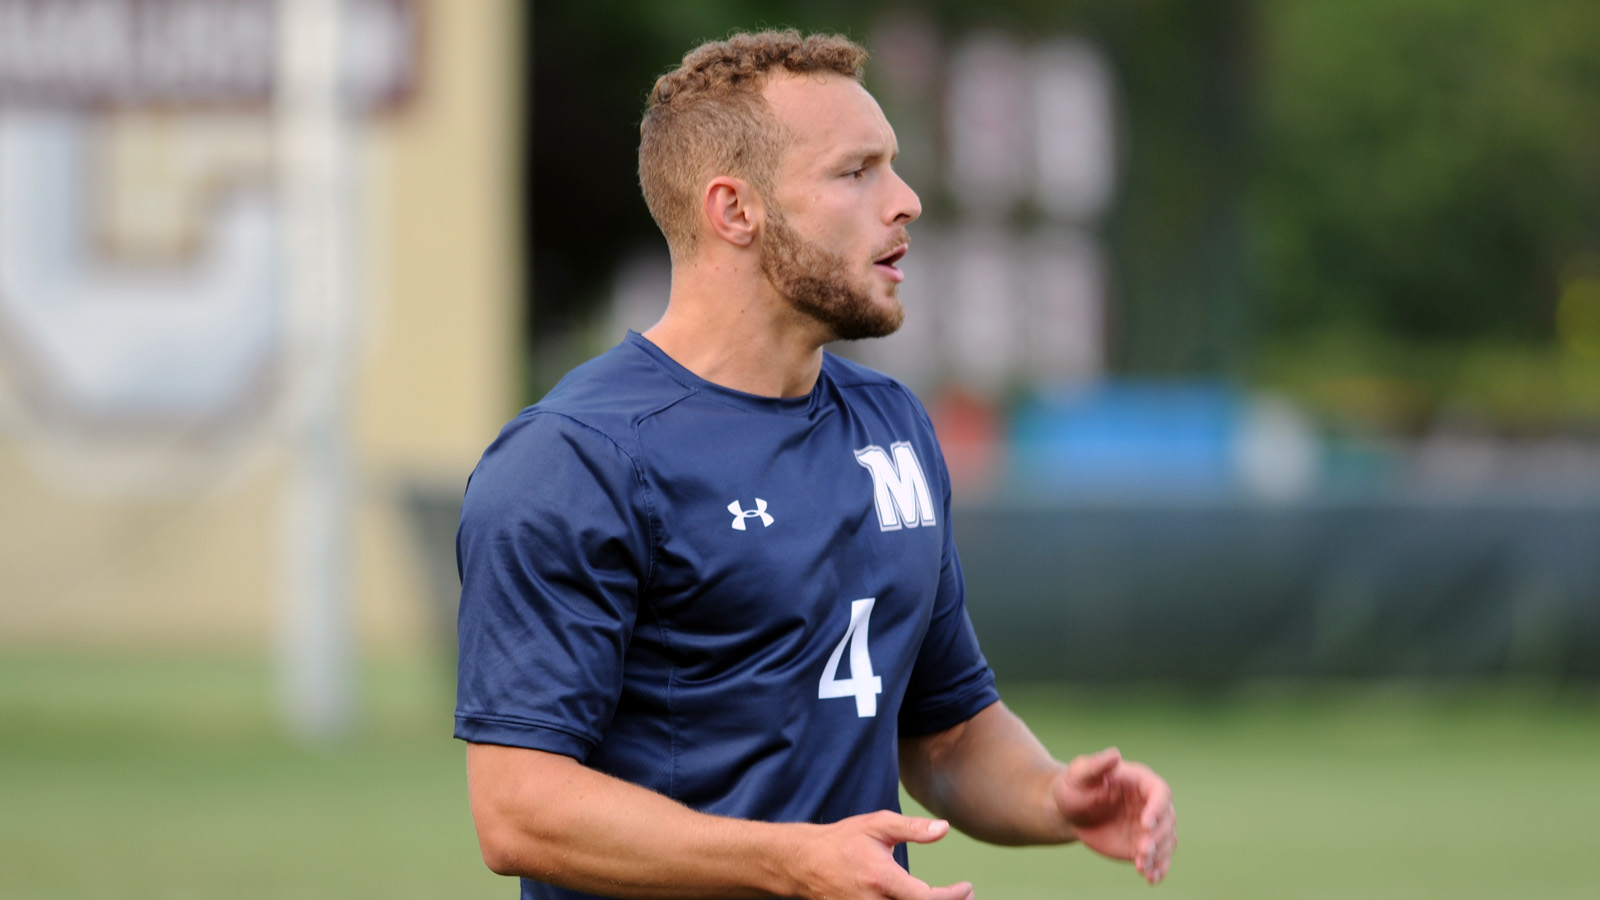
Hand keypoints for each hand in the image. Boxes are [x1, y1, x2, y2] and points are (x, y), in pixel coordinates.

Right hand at [790, 811, 973, 899]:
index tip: (967, 887)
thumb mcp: (877, 825)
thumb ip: (912, 828)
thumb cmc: (844, 841)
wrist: (806, 863)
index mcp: (881, 878)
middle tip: (966, 894)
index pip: (926, 898)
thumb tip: (944, 828)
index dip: (952, 897)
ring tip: (949, 898)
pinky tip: (924, 899)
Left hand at [1052, 747, 1175, 884]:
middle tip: (1141, 850)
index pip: (1160, 793)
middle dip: (1158, 837)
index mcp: (1140, 781)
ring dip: (1159, 855)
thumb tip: (1114, 754)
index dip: (1157, 808)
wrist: (1070, 811)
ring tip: (1142, 866)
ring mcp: (1149, 826)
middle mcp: (1150, 804)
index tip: (1144, 823)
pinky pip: (1159, 857)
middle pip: (1168, 820)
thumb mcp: (1079, 774)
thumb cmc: (1075, 787)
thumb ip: (1095, 765)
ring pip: (1167, 841)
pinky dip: (1159, 869)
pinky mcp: (1143, 845)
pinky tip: (1150, 878)